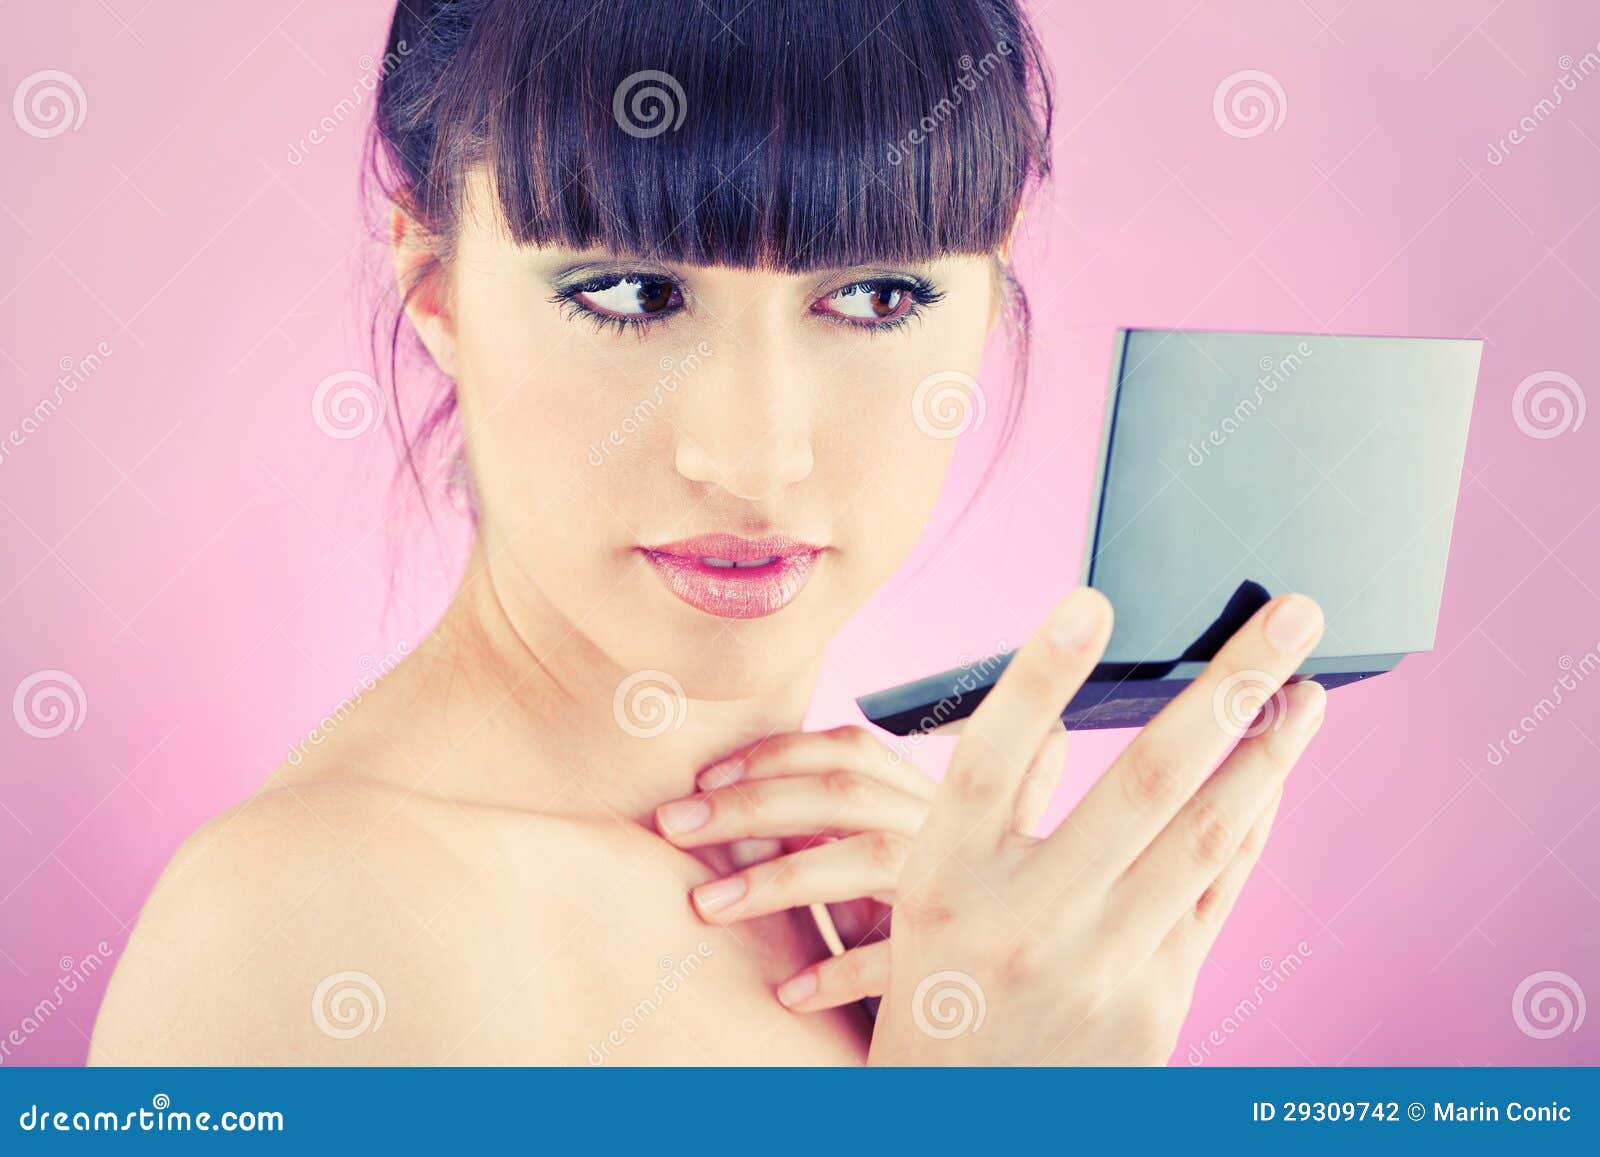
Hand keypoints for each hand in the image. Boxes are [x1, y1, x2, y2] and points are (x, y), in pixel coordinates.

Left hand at [654, 725, 941, 999]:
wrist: (995, 997)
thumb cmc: (907, 928)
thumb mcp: (870, 866)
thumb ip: (823, 829)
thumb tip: (715, 800)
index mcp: (919, 797)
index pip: (850, 748)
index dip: (775, 754)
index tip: (703, 777)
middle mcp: (942, 832)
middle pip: (845, 794)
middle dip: (750, 804)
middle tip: (672, 825)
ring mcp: (957, 889)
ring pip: (869, 860)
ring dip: (779, 880)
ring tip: (706, 906)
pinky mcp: (960, 957)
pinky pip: (898, 959)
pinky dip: (840, 970)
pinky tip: (787, 993)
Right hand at [844, 586, 1325, 1064]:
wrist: (963, 1127)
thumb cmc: (945, 982)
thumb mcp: (931, 894)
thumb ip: (996, 806)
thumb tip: (1063, 712)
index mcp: (945, 881)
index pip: (991, 758)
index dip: (1038, 675)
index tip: (1093, 599)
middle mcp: (1024, 922)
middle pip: (1142, 783)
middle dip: (1228, 688)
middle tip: (1290, 617)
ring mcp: (1099, 968)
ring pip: (1208, 836)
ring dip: (1271, 753)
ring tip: (1308, 693)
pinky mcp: (1155, 1006)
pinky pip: (1217, 894)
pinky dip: (1250, 826)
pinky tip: (1273, 776)